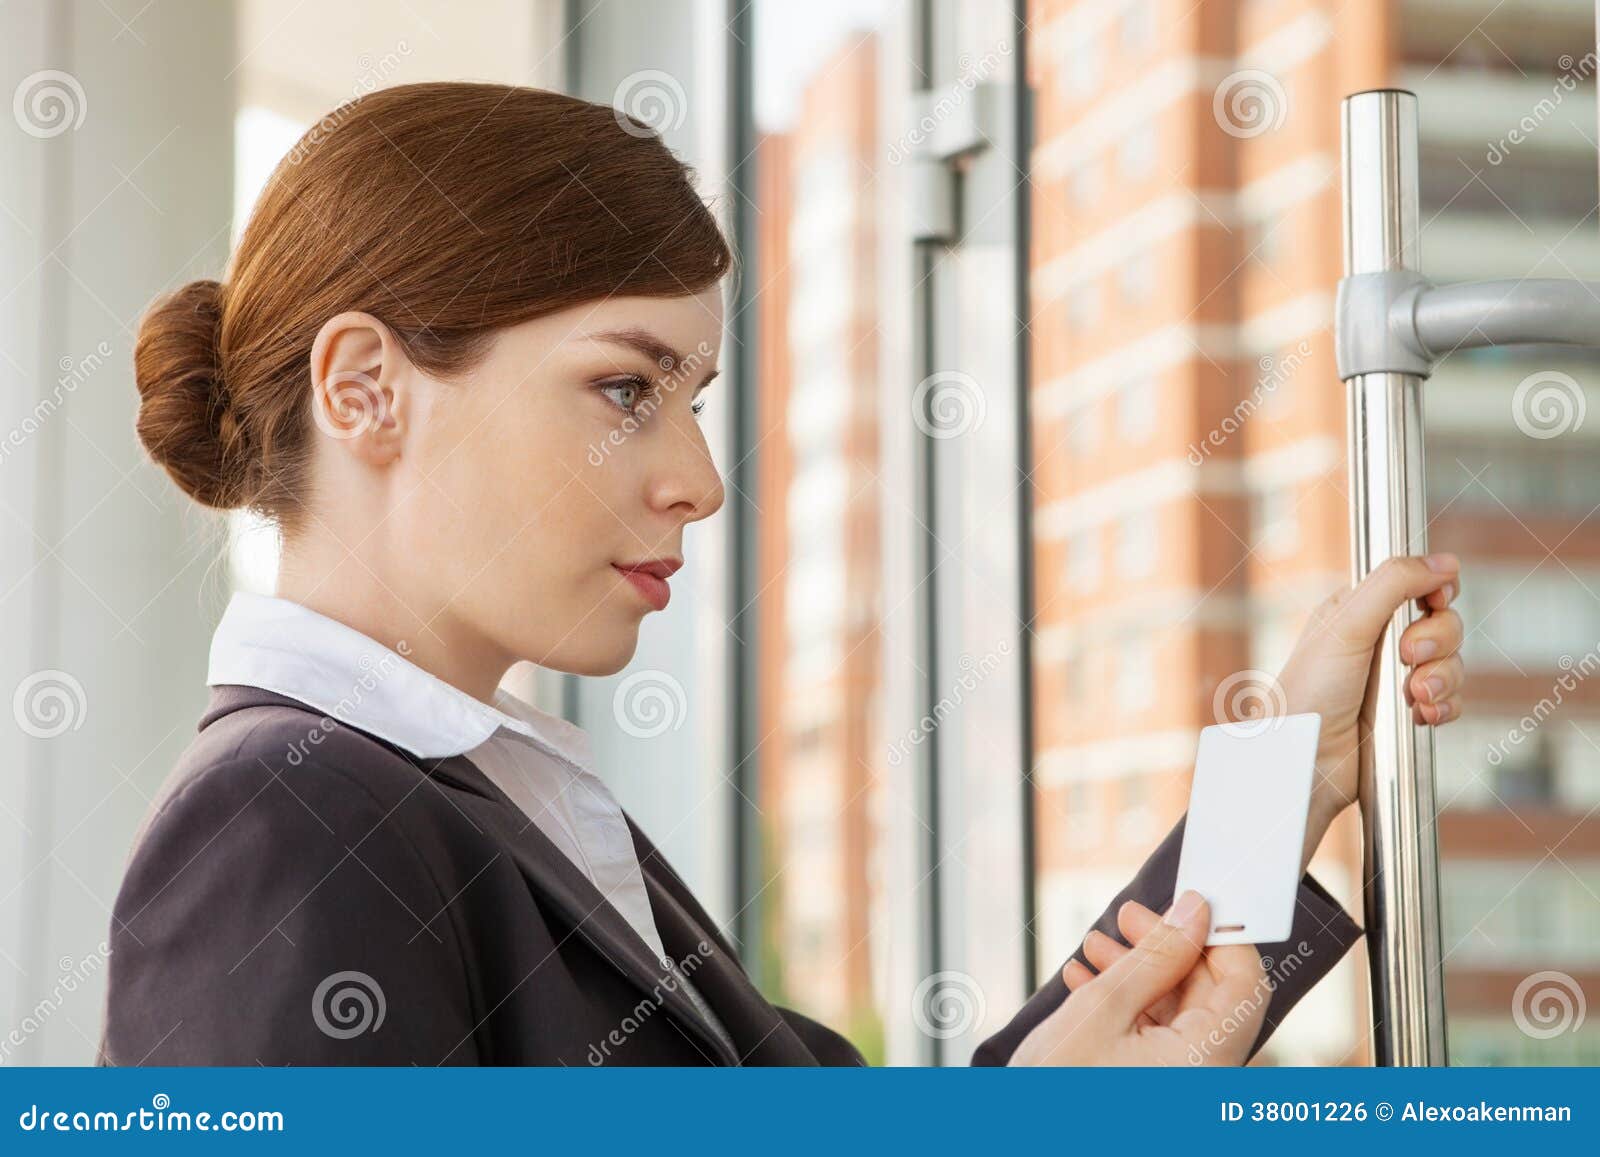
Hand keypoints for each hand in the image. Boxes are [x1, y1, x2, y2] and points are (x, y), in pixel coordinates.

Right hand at [1009, 891, 1268, 1066]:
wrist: (1015, 1139)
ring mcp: (1183, 1086)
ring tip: (1095, 948)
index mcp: (1208, 1060)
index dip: (1220, 935)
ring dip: (1140, 973)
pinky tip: (1088, 983)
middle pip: (1210, 995)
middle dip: (1167, 949)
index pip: (1246, 982)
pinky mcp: (1158, 1091)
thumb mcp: (1102, 1008)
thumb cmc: (1057, 1089)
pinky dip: (1128, 1006)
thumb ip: (1156, 955)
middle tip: (1127, 917)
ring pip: (1179, 1014)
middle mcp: (1207, 1078)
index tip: (1187, 903)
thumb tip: (1194, 912)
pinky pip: (1159, 1038)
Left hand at [1271, 553, 1464, 867]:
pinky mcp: (1407, 713)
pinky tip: (1420, 716)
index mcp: (1359, 610)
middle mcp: (1379, 640)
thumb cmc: (1311, 692)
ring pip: (1453, 664)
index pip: (1419, 584)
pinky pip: (1450, 700)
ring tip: (1415, 697)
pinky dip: (1443, 707)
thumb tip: (1445, 562)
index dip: (1436, 592)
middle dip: (1437, 643)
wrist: (1306, 760)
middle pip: (1444, 623)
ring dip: (1442, 680)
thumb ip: (1394, 585)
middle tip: (1407, 659)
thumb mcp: (1347, 626)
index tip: (1435, 602)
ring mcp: (1395, 678)